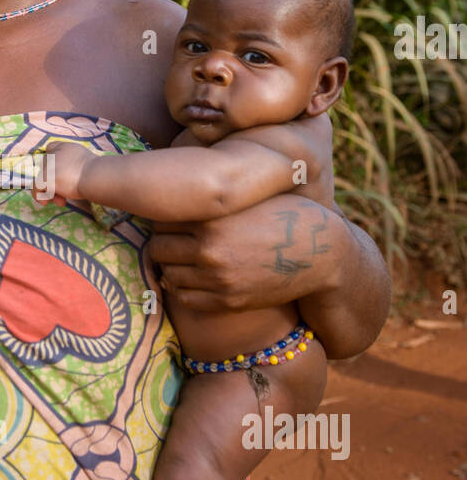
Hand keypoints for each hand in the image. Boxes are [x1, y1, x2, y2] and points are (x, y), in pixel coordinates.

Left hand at [32, 140, 91, 205]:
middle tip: (64, 194)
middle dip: (53, 181)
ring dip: (50, 191)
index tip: (57, 174)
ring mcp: (49, 165)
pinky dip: (39, 196)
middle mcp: (55, 153)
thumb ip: (74, 165)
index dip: (51, 161)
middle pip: (45, 167)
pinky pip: (36, 188)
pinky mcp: (46, 177)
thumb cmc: (97, 173)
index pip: (51, 148)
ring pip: (42, 179)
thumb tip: (65, 177)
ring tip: (60, 201)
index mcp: (66, 148)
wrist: (96, 176)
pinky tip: (46, 203)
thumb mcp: (86, 163)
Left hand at [146, 195, 343, 314]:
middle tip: (179, 237)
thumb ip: (214, 192)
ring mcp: (217, 279)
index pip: (161, 217)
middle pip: (158, 247)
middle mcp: (210, 249)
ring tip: (188, 256)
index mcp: (212, 217)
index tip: (176, 214)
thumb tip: (173, 178)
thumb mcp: (250, 193)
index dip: (167, 215)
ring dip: (174, 265)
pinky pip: (184, 297)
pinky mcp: (226, 301)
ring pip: (168, 273)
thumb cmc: (285, 214)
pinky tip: (197, 276)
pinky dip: (184, 287)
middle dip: (166, 241)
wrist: (321, 253)